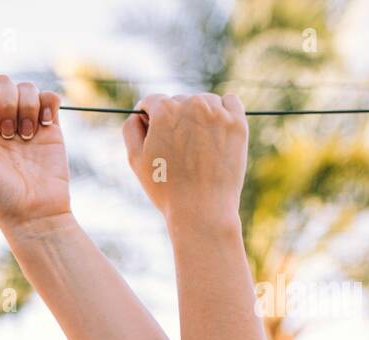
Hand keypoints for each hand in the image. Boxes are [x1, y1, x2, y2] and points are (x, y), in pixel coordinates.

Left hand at [0, 74, 70, 229]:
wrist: (34, 213)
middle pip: (0, 82)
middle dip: (4, 102)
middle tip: (6, 134)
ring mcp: (26, 121)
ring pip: (26, 87)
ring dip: (25, 108)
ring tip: (24, 138)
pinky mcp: (50, 126)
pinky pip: (49, 96)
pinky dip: (46, 105)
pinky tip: (43, 127)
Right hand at [123, 93, 248, 229]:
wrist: (201, 209)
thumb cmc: (165, 188)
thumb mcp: (135, 160)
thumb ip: (131, 129)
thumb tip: (139, 114)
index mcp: (164, 111)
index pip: (152, 101)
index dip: (149, 118)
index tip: (154, 132)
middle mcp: (192, 105)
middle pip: (179, 101)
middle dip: (175, 119)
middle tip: (177, 149)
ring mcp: (218, 113)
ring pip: (204, 101)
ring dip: (199, 115)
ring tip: (197, 146)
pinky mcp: (238, 123)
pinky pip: (230, 102)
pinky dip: (224, 111)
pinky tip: (217, 132)